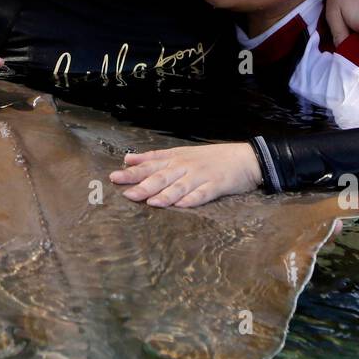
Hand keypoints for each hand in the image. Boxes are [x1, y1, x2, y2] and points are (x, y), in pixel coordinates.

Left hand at [110, 143, 260, 208]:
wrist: (244, 158)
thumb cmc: (210, 158)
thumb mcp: (181, 153)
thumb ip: (154, 158)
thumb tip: (129, 159)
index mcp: (175, 158)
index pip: (150, 164)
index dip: (132, 172)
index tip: (114, 177)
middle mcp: (185, 166)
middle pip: (162, 176)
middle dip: (143, 185)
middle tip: (126, 193)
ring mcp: (201, 176)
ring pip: (180, 186)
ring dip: (166, 194)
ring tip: (152, 202)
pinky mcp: (217, 185)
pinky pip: (203, 193)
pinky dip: (193, 199)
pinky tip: (183, 205)